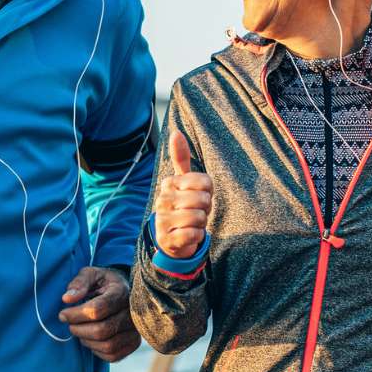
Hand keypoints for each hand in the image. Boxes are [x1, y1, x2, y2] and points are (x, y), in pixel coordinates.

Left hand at [57, 267, 140, 362]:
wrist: (125, 292)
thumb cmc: (104, 283)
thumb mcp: (91, 274)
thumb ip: (79, 283)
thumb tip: (67, 299)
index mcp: (121, 292)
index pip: (96, 310)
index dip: (75, 315)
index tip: (63, 314)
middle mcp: (132, 313)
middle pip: (101, 330)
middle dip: (78, 329)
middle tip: (70, 324)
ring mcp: (135, 330)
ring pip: (107, 345)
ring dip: (86, 341)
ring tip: (80, 330)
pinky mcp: (134, 343)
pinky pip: (113, 355)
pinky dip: (97, 351)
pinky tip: (91, 339)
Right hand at [153, 131, 211, 258]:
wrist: (171, 238)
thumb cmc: (182, 206)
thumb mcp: (183, 182)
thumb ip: (181, 158)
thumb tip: (176, 132)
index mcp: (169, 183)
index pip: (205, 182)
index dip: (208, 192)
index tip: (198, 197)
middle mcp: (163, 200)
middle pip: (203, 200)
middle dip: (206, 209)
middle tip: (196, 212)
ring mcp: (162, 220)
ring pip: (199, 217)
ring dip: (201, 223)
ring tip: (192, 223)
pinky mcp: (167, 239)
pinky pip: (194, 234)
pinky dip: (197, 236)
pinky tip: (188, 235)